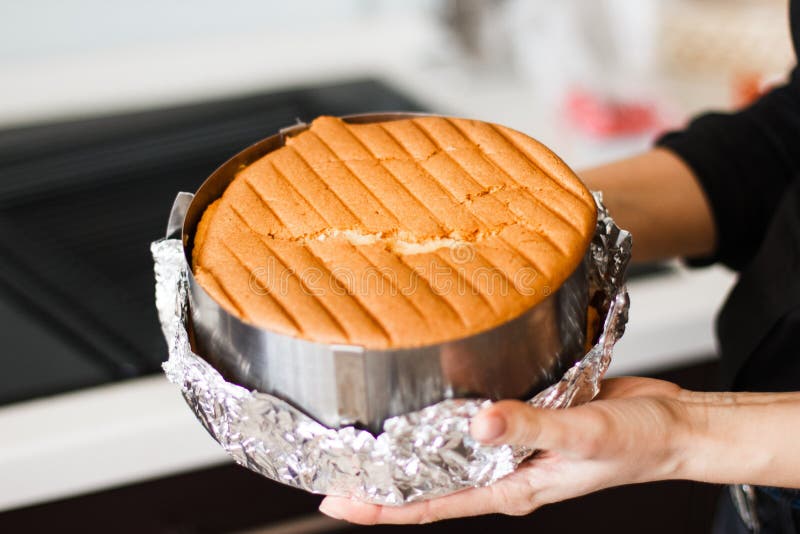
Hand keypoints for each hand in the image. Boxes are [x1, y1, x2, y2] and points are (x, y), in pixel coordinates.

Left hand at [319, 377, 690, 523]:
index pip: (432, 503)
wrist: (670, 426)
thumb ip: (532, 428)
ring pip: (448, 450)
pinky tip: (428, 400)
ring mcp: (512, 446)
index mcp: (512, 488)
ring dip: (409, 445)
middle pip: (430, 480)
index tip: (339, 499)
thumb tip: (479, 423)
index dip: (383, 505)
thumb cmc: (637, 443)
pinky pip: (475, 421)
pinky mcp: (523, 419)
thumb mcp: (584, 434)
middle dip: (382, 478)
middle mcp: (504, 471)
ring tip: (365, 435)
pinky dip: (446, 415)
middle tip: (333, 467)